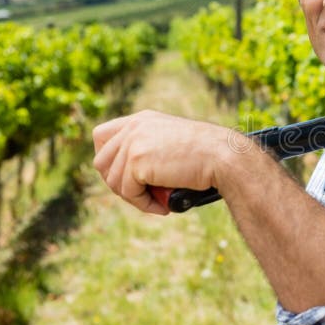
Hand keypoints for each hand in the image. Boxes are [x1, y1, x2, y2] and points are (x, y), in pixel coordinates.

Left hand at [92, 110, 231, 214]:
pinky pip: (127, 192)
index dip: (108, 159)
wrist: (223, 156)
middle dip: (118, 183)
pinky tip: (162, 205)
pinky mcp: (137, 160)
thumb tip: (126, 178)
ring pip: (113, 181)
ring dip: (134, 197)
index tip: (125, 176)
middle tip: (142, 194)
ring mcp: (133, 142)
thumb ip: (150, 150)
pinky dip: (144, 204)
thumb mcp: (172, 145)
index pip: (102, 136)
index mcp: (142, 119)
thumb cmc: (207, 156)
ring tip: (157, 201)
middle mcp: (134, 126)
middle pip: (101, 162)